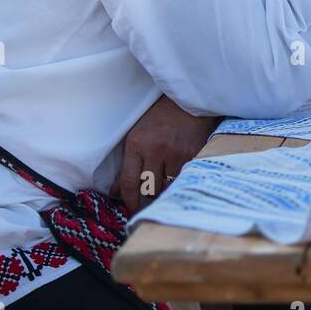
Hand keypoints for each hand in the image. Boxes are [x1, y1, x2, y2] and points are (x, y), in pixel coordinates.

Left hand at [114, 95, 218, 213]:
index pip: (129, 182)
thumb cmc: (159, 118)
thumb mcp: (137, 134)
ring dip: (165, 186)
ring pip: (167, 186)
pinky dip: (180, 178)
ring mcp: (176, 153)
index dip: (128, 200)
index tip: (130, 208)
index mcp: (137, 144)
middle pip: (149, 188)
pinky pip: (183, 178)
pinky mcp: (193, 154)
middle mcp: (155, 150)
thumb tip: (117, 191)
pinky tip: (179, 170)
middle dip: (148, 193)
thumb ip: (127, 162)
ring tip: (166, 176)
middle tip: (150, 192)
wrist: (188, 101)